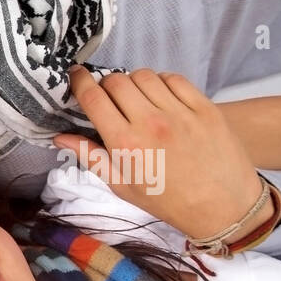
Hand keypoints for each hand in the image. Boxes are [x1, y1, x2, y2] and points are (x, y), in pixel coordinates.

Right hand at [54, 67, 270, 239]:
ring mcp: (179, 112)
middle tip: (106, 95)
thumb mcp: (121, 186)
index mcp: (125, 143)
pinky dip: (160, 81)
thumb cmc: (166, 200)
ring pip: (144, 75)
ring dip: (132, 81)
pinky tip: (159, 95)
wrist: (221, 205)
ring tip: (134, 96)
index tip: (75, 76)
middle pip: (117, 81)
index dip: (79, 82)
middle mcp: (150, 122)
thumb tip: (59, 138)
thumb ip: (90, 157)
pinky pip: (174, 79)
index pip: (94, 98)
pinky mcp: (203, 107)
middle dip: (105, 83)